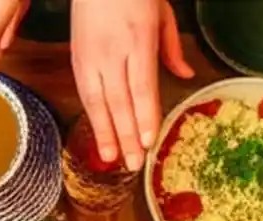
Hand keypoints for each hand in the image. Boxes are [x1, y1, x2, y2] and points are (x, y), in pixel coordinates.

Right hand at [71, 0, 193, 170]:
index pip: (141, 86)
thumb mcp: (162, 13)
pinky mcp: (76, 57)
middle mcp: (112, 51)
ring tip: (110, 159)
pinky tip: (98, 133)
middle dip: (126, 135)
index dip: (144, 115)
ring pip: (97, 101)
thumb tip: (186, 76)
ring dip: (104, 132)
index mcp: (137, 39)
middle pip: (119, 100)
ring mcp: (91, 55)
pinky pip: (84, 92)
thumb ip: (172, 48)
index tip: (148, 140)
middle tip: (133, 163)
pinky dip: (92, 116)